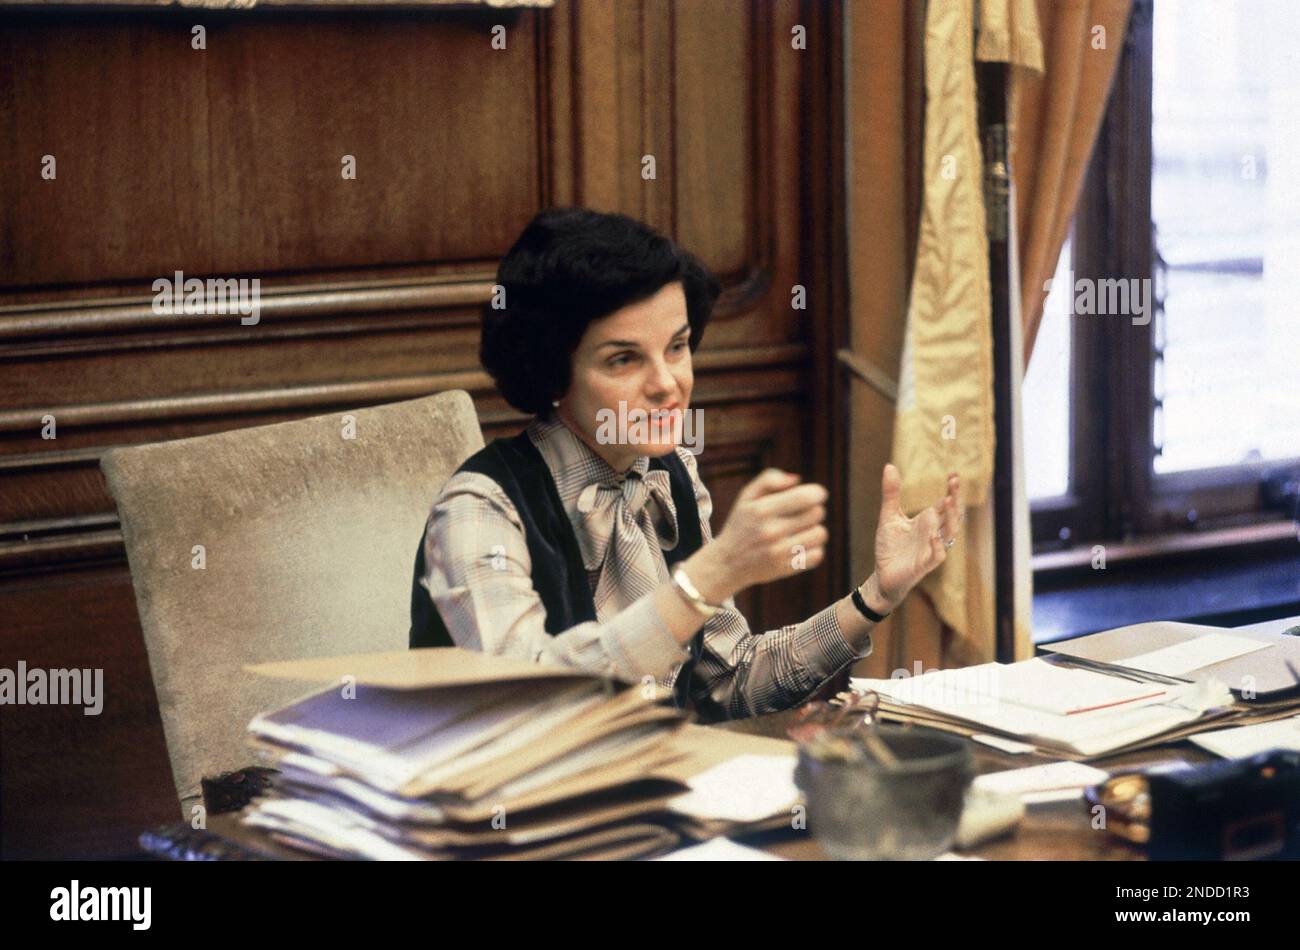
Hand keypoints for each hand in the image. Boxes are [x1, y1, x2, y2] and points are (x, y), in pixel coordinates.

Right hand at [688, 468, 828, 601]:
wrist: (727, 563)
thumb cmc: (742, 524)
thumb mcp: (747, 496)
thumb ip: (769, 479)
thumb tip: (797, 479)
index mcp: (762, 510)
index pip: (806, 497)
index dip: (817, 493)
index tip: (814, 495)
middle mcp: (771, 532)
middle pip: (817, 513)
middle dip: (813, 509)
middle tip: (802, 513)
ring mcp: (779, 552)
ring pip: (820, 533)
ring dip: (815, 529)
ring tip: (801, 529)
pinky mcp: (786, 568)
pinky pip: (818, 555)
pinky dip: (813, 549)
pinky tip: (799, 545)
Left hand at [869, 463, 961, 608]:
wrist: (882, 576)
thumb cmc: (889, 547)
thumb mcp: (889, 516)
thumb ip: (891, 493)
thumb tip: (890, 465)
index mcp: (928, 521)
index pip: (945, 503)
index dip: (952, 489)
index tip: (953, 474)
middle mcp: (934, 533)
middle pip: (952, 515)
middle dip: (955, 499)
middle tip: (954, 482)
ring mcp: (931, 548)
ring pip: (950, 533)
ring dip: (950, 518)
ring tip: (947, 501)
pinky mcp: (925, 564)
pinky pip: (938, 554)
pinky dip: (938, 544)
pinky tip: (933, 534)